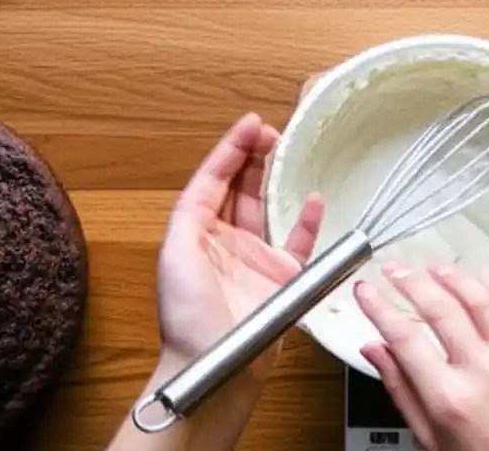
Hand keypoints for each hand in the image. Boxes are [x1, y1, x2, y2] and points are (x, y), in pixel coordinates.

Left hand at [158, 112, 322, 374]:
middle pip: (242, 186)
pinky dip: (307, 219)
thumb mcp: (175, 254)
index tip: (251, 124)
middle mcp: (227, 240)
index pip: (214, 179)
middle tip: (271, 132)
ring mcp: (256, 257)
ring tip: (286, 150)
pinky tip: (312, 199)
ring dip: (276, 177)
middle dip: (253, 155)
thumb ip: (193, 212)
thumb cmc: (188, 317)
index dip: (230, 149)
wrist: (217, 365)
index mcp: (197, 232)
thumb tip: (215, 177)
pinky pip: (299, 240)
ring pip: (268, 205)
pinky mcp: (283, 276)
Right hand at [354, 264, 488, 450]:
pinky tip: (480, 277)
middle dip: (411, 281)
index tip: (365, 290)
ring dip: (454, 276)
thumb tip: (373, 349)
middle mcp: (483, 373)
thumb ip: (400, 389)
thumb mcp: (430, 438)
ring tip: (432, 266)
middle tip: (394, 268)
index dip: (378, 307)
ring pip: (481, 299)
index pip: (404, 337)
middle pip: (441, 308)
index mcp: (449, 398)